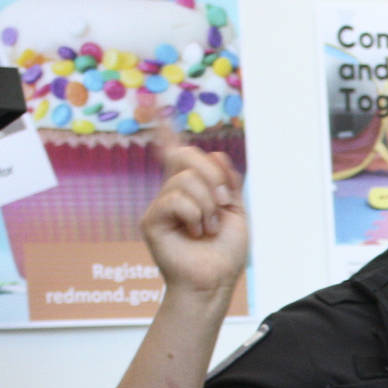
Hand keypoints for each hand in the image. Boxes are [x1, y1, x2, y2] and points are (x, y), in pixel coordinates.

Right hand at [140, 124, 247, 300]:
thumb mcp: (235, 210)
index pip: (176, 153)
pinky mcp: (152, 220)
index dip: (165, 131)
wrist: (216, 280)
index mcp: (192, 189)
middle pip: (187, 155)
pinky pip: (176, 199)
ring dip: (209, 206)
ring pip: (187, 180)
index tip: (155, 106)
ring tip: (209, 228)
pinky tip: (197, 233)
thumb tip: (217, 154)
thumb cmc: (225, 252)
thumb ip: (227, 181)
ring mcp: (161, 205)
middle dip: (213, 176)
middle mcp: (173, 192)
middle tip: (224, 204)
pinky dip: (196, 216)